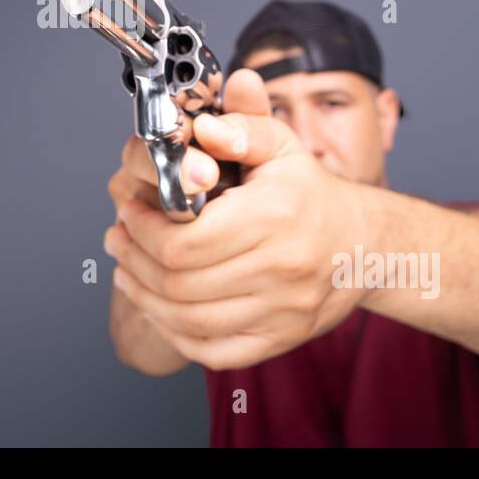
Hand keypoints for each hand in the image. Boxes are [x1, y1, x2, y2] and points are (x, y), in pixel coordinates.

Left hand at [102, 69, 371, 369]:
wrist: (361, 245)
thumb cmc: (310, 192)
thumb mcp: (280, 145)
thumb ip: (241, 126)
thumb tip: (202, 127)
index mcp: (273, 217)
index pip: (184, 242)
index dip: (142, 230)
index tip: (127, 212)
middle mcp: (280, 269)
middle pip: (179, 283)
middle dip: (134, 261)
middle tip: (117, 241)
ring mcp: (282, 312)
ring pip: (189, 320)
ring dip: (145, 298)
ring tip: (126, 272)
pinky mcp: (281, 339)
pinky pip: (213, 351)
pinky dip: (175, 334)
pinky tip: (157, 308)